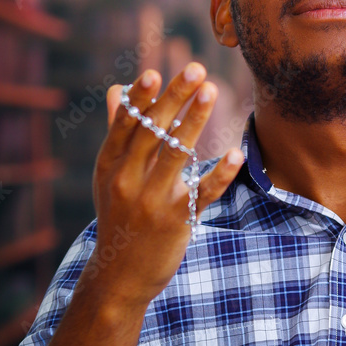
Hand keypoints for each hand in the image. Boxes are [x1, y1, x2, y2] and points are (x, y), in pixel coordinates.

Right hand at [87, 63, 243, 307]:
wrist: (119, 276)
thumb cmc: (119, 216)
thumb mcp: (109, 177)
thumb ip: (117, 132)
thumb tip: (116, 89)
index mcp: (110, 165)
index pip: (126, 124)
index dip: (141, 98)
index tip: (156, 71)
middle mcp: (128, 180)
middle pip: (153, 131)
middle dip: (175, 98)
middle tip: (196, 69)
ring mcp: (152, 200)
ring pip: (176, 154)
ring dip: (195, 120)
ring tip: (211, 92)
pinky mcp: (176, 220)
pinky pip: (201, 192)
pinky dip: (219, 173)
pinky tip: (236, 154)